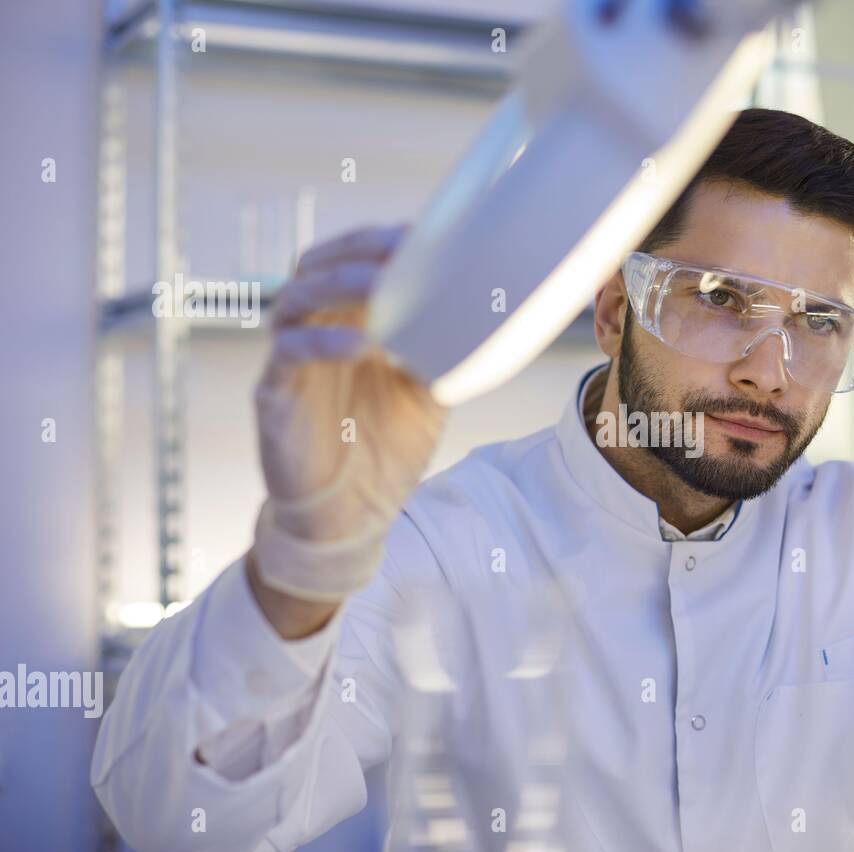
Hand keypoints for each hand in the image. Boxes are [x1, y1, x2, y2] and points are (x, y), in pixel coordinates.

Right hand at [249, 225, 444, 617]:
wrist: (351, 518)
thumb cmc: (384, 452)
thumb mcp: (427, 394)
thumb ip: (443, 351)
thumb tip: (480, 313)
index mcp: (351, 323)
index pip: (355, 263)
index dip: (381, 243)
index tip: (421, 232)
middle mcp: (317, 331)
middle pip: (319, 265)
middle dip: (357, 249)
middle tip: (396, 245)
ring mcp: (292, 360)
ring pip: (297, 297)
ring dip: (338, 282)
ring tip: (377, 281)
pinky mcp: (274, 392)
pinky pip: (290, 351)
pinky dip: (324, 339)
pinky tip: (360, 341)